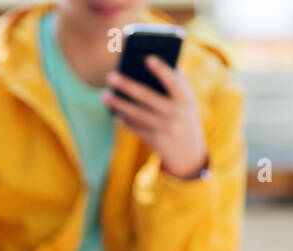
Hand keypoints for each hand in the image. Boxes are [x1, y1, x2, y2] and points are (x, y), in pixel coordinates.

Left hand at [102, 57, 207, 179]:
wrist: (188, 151)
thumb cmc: (184, 114)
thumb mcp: (187, 99)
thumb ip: (176, 82)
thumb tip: (152, 62)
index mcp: (186, 99)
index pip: (173, 81)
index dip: (161, 70)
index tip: (147, 57)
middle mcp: (174, 113)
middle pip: (146, 97)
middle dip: (127, 86)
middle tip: (110, 75)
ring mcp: (163, 128)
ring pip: (136, 114)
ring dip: (118, 104)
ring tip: (104, 94)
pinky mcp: (152, 140)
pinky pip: (134, 127)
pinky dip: (123, 119)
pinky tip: (113, 111)